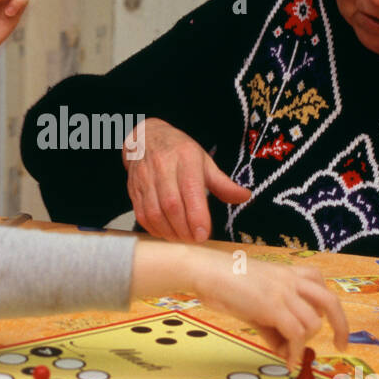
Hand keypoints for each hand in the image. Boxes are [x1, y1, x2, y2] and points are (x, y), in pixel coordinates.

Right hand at [124, 118, 250, 240]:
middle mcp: (162, 166)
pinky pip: (141, 214)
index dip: (196, 216)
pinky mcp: (133, 189)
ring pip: (154, 212)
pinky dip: (154, 229)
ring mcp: (144, 178)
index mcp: (185, 158)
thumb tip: (244, 197)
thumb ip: (223, 183)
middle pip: (171, 205)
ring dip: (169, 232)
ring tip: (182, 239)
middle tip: (195, 240)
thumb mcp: (204, 161)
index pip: (190, 190)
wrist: (146, 138)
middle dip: (184, 229)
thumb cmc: (179, 152)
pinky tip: (166, 232)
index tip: (204, 234)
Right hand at [131, 242, 348, 363]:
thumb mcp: (253, 300)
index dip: (324, 304)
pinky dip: (295, 352)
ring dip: (303, 342)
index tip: (326, 323)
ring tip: (286, 352)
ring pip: (312, 323)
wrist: (204, 271)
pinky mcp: (274, 306)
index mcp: (286, 272)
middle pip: (330, 301)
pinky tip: (287, 361)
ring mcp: (284, 292)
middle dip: (341, 326)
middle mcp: (290, 280)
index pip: (319, 282)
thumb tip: (283, 348)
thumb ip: (271, 322)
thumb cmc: (222, 284)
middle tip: (341, 345)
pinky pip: (296, 335)